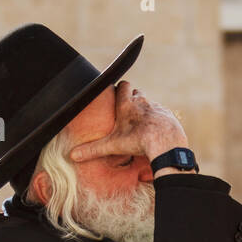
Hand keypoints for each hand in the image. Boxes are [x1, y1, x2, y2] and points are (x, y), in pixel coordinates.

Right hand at [69, 81, 187, 164]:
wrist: (166, 143)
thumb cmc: (138, 141)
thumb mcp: (113, 146)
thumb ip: (93, 150)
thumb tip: (73, 155)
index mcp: (127, 104)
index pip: (123, 86)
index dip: (120, 89)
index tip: (117, 95)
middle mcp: (142, 102)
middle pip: (137, 93)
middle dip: (132, 100)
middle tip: (128, 113)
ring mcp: (157, 107)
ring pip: (150, 103)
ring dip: (145, 110)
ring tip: (141, 124)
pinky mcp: (168, 115)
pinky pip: (162, 114)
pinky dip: (158, 119)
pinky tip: (156, 130)